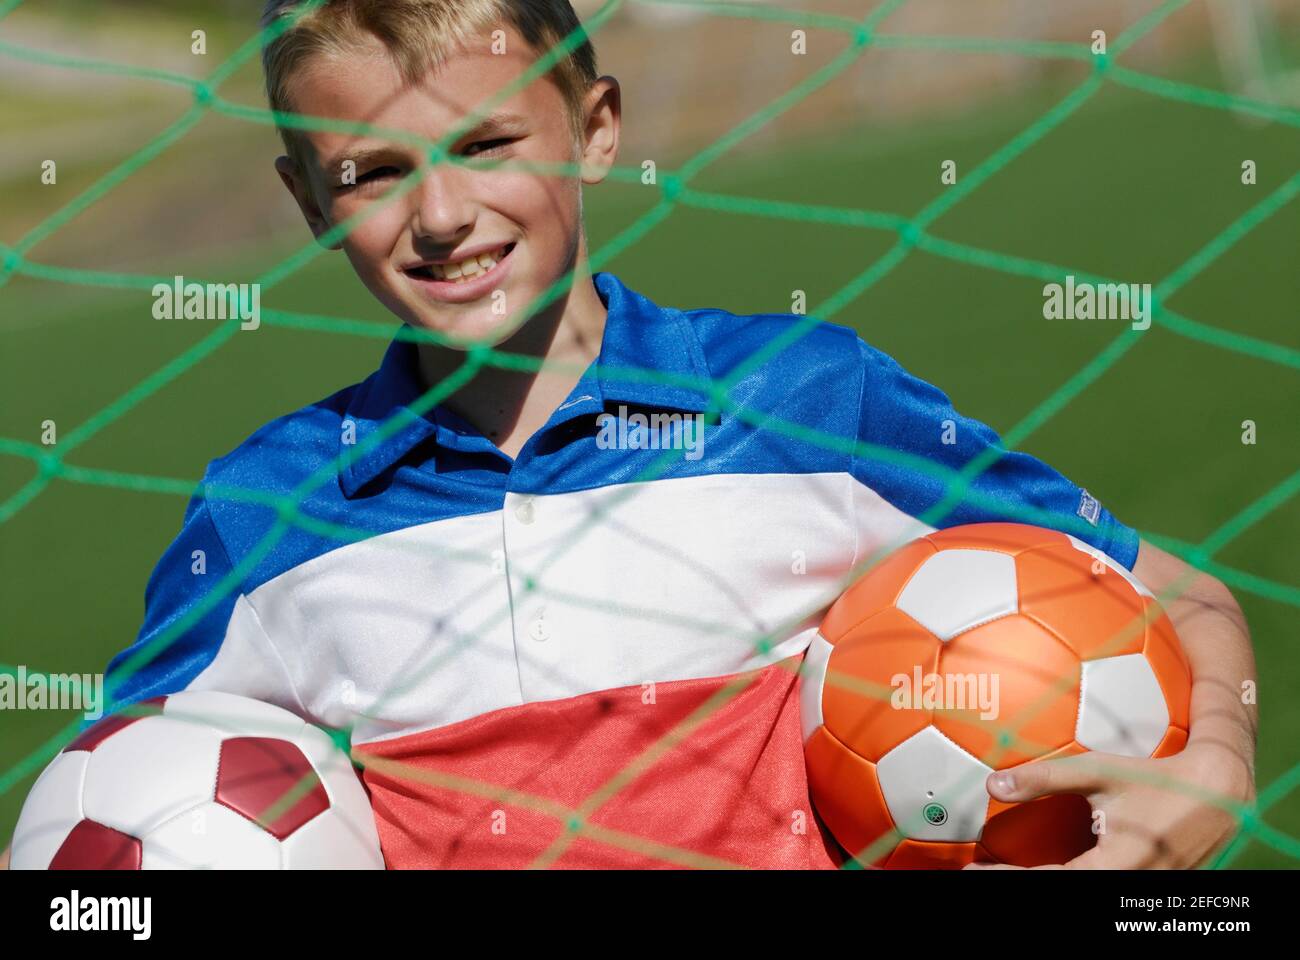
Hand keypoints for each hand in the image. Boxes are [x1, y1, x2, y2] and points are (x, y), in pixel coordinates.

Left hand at [963, 741, 1254, 868]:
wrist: (1218, 793)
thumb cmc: (1159, 779)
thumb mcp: (1100, 772)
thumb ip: (1046, 778)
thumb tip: (994, 784)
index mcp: (1116, 866)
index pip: (1051, 882)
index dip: (1009, 880)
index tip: (975, 870)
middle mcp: (1130, 887)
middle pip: (1066, 893)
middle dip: (1021, 885)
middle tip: (985, 871)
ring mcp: (1141, 892)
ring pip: (1085, 893)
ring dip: (1047, 882)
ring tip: (1008, 870)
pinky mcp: (1146, 888)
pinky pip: (1102, 887)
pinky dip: (1070, 879)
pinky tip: (1045, 866)